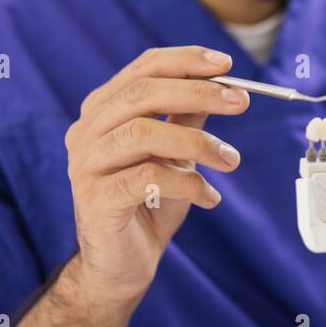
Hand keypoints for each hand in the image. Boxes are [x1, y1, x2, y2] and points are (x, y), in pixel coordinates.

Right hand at [64, 45, 247, 305]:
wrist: (121, 265)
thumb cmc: (149, 203)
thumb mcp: (174, 152)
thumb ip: (187, 117)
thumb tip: (222, 84)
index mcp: (103, 110)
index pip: (143, 69)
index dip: (186, 61)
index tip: (227, 65)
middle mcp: (86, 131)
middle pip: (142, 94)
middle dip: (198, 92)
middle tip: (240, 102)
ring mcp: (84, 164)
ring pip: (144, 134)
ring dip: (198, 142)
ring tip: (231, 160)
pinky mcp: (94, 198)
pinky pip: (147, 178)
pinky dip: (188, 183)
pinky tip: (209, 196)